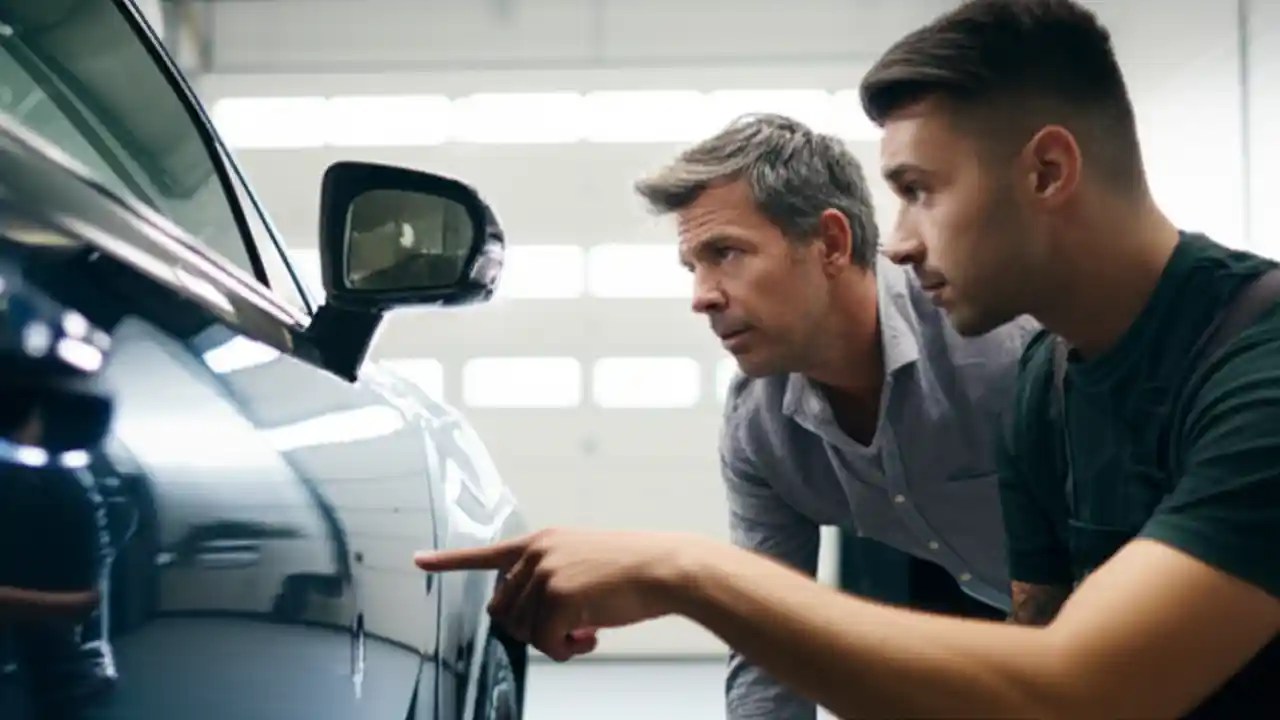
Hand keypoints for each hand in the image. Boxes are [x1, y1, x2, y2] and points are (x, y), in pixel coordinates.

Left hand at [414, 528, 707, 660]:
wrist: (665, 567)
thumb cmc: (631, 569)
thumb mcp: (581, 564)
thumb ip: (549, 582)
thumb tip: (529, 623)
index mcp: (540, 541)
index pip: (485, 554)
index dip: (449, 561)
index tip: (418, 560)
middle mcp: (535, 553)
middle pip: (503, 612)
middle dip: (532, 629)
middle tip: (570, 630)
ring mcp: (543, 573)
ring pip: (523, 631)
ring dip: (553, 641)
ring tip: (586, 631)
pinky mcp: (556, 596)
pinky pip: (545, 642)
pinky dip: (566, 650)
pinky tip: (591, 637)